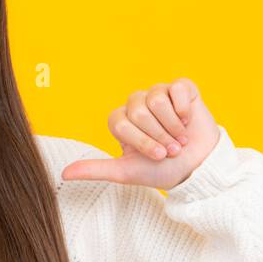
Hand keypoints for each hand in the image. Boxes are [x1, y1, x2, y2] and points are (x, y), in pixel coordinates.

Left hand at [60, 78, 219, 189]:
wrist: (198, 166)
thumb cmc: (161, 169)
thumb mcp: (126, 172)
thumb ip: (96, 169)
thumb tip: (64, 174)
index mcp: (121, 121)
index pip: (121, 123)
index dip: (141, 141)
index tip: (157, 157)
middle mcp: (136, 104)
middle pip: (139, 111)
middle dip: (159, 136)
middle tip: (171, 149)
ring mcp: (158, 93)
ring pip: (157, 100)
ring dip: (173, 126)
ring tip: (181, 138)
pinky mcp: (181, 88)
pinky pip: (178, 88)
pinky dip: (185, 109)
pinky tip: (188, 120)